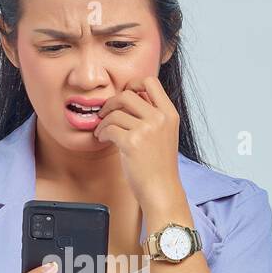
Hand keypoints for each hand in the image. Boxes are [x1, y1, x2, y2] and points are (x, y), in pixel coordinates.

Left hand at [92, 76, 184, 208]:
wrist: (160, 190)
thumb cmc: (158, 165)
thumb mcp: (164, 134)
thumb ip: (151, 114)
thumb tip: (128, 96)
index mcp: (170, 114)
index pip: (151, 82)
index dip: (133, 84)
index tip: (123, 95)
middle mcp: (160, 118)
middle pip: (127, 94)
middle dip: (111, 102)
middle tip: (104, 113)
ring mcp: (147, 130)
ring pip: (115, 113)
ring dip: (103, 121)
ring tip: (102, 131)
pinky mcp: (132, 143)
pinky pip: (109, 128)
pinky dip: (101, 132)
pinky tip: (102, 139)